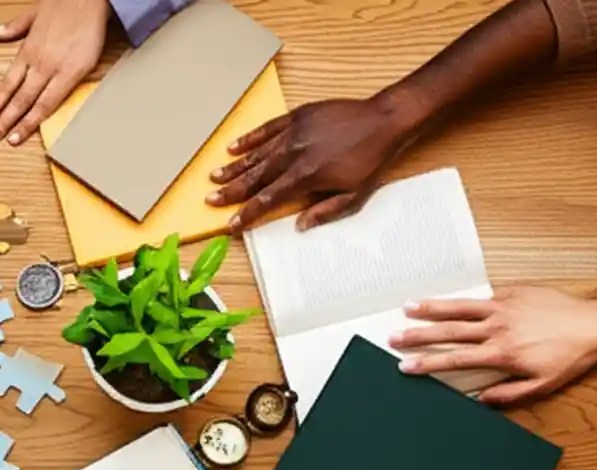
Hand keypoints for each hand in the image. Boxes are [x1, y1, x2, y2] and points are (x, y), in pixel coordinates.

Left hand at [0, 0, 107, 145]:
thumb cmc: (64, 4)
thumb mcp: (32, 14)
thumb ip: (13, 27)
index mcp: (27, 51)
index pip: (6, 84)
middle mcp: (37, 63)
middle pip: (16, 98)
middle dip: (2, 120)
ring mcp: (55, 70)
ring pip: (33, 103)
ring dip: (19, 123)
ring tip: (8, 140)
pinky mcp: (73, 73)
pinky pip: (54, 99)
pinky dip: (42, 115)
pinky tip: (34, 127)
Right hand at [209, 96, 415, 232]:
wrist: (385, 121)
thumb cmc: (372, 160)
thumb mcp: (354, 195)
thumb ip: (324, 212)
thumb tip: (299, 226)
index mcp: (306, 177)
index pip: (268, 199)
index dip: (248, 213)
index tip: (232, 223)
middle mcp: (294, 155)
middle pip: (255, 177)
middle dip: (232, 191)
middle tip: (211, 200)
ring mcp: (294, 133)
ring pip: (257, 154)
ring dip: (235, 167)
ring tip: (216, 177)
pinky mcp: (298, 116)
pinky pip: (267, 129)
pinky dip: (250, 138)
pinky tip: (234, 147)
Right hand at [390, 287, 596, 403]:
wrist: (595, 324)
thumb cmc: (571, 356)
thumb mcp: (542, 385)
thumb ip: (508, 394)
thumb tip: (480, 399)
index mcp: (501, 353)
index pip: (455, 358)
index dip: (427, 363)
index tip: (406, 365)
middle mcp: (497, 328)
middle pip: (449, 331)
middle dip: (418, 335)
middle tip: (394, 337)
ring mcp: (504, 307)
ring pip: (460, 307)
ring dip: (432, 307)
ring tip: (409, 307)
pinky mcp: (513, 292)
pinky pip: (483, 296)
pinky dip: (463, 299)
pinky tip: (447, 299)